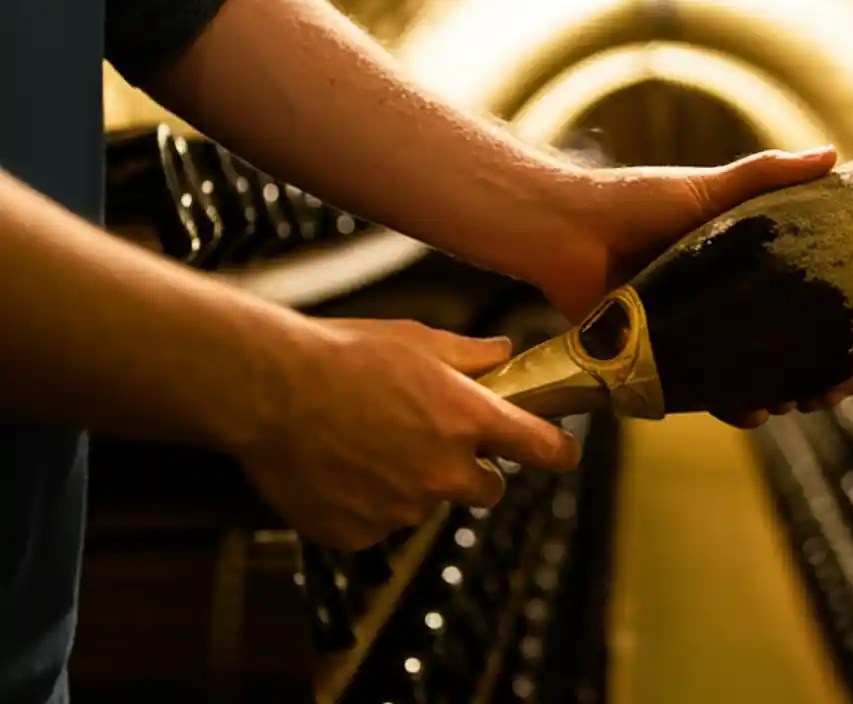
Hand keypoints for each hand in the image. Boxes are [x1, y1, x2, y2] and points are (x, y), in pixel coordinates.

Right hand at [230, 318, 579, 549]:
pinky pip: (380, 523)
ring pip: (427, 503)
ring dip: (412, 483)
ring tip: (368, 443)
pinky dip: (367, 503)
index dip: (558, 451)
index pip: (544, 449)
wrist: (268, 389)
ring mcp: (403, 509)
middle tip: (432, 440)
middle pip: (489, 489)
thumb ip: (473, 355)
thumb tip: (505, 353)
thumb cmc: (344, 355)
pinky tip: (341, 467)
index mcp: (470, 422)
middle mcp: (445, 473)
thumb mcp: (419, 340)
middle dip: (472, 469)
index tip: (563, 453)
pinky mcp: (362, 532)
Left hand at [532, 145, 852, 427]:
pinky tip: (755, 412)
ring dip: (784, 395)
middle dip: (819, 374)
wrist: (568, 231)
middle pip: (786, 349)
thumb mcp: (708, 188)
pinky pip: (705, 394)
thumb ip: (766, 175)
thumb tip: (832, 155)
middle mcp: (724, 306)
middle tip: (840, 387)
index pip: (805, 303)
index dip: (838, 326)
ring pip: (752, 378)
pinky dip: (733, 407)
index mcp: (743, 268)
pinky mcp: (664, 361)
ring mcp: (696, 337)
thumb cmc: (636, 202)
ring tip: (802, 400)